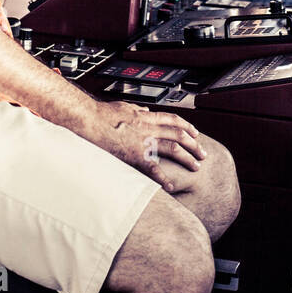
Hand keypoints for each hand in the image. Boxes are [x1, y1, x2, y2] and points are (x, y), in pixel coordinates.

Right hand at [90, 101, 205, 192]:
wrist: (89, 120)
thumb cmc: (102, 113)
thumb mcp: (124, 106)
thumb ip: (137, 109)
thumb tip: (146, 110)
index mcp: (146, 116)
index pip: (173, 120)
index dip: (187, 126)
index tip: (195, 133)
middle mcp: (148, 128)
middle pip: (178, 134)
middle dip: (193, 144)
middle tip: (202, 153)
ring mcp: (143, 142)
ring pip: (173, 148)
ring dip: (187, 158)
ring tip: (195, 166)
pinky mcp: (135, 155)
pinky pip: (153, 169)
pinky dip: (163, 178)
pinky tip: (170, 186)